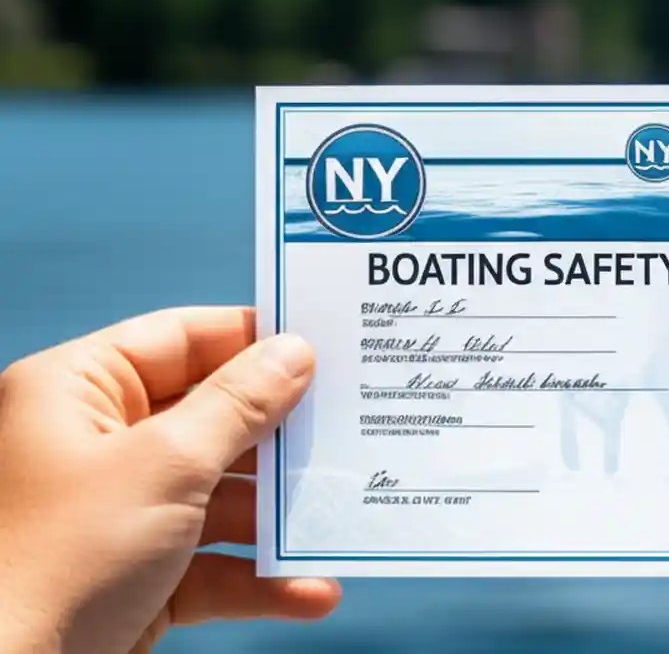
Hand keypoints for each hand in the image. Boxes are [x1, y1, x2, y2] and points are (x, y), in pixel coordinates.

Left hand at [0, 308, 340, 652]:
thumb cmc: (57, 563)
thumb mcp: (166, 467)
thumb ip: (239, 405)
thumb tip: (295, 352)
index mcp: (74, 393)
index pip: (179, 339)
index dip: (252, 339)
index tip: (325, 343)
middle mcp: (92, 447)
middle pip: (209, 419)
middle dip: (278, 434)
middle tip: (350, 425)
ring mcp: (114, 516)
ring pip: (218, 496)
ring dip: (277, 515)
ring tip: (339, 514)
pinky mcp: (132, 580)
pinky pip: (211, 565)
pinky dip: (259, 577)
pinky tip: (310, 591)